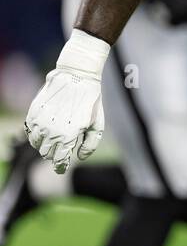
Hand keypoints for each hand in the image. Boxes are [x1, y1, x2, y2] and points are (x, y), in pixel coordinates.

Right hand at [24, 29, 109, 171]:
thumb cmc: (90, 102)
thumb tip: (79, 157)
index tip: (61, 167)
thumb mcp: (97, 125)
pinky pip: (30, 131)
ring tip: (53, 139)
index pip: (59, 161)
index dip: (60, 167)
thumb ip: (89, 145)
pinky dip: (35, 134)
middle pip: (46, 154)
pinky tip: (45, 129)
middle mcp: (52, 132)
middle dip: (53, 155)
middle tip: (60, 150)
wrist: (76, 77)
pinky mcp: (33, 113)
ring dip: (44, 145)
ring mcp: (40, 122)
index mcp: (68, 137)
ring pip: (36, 144)